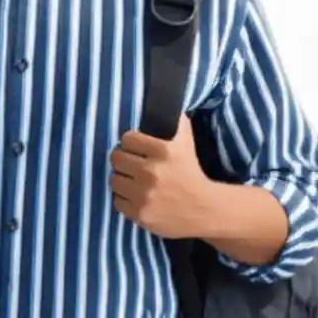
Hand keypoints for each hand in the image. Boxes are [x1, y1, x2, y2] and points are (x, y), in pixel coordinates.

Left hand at [109, 114, 214, 239]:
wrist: (204, 210)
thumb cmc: (191, 173)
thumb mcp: (187, 143)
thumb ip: (176, 122)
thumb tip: (167, 104)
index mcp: (163, 152)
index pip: (127, 139)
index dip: (130, 142)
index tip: (135, 147)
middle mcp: (151, 172)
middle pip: (116, 158)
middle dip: (123, 159)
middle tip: (131, 164)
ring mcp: (144, 195)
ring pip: (114, 179)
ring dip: (122, 179)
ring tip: (132, 180)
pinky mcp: (139, 214)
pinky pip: (117, 200)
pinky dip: (124, 198)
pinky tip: (135, 196)